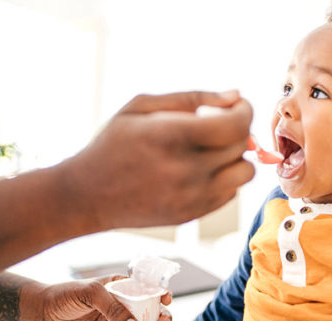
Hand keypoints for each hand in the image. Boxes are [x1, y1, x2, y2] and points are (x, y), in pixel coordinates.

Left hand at [22, 275, 171, 320]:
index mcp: (121, 286)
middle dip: (160, 317)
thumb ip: (113, 309)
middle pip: (149, 310)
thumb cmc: (67, 295)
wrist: (45, 313)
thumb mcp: (91, 294)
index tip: (165, 300)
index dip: (159, 293)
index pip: (145, 288)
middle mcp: (122, 303)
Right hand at [59, 90, 255, 230]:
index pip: (236, 124)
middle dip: (237, 129)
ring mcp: (192, 197)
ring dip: (235, 157)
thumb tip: (235, 95)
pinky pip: (230, 193)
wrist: (87, 196)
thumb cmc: (113, 144)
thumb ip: (191, 97)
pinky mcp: (193, 215)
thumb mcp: (140, 107)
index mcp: (172, 137)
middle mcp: (186, 170)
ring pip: (244, 173)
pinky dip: (224, 179)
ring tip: (212, 150)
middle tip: (217, 124)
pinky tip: (200, 170)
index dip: (244, 110)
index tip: (237, 105)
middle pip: (241, 146)